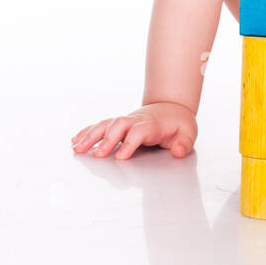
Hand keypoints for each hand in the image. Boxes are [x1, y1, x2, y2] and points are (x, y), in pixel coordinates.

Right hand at [71, 102, 197, 159]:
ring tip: (78, 149)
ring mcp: (125, 121)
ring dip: (91, 136)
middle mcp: (136, 120)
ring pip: (106, 124)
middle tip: (97, 155)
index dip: (130, 143)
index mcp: (152, 124)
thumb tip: (177, 151)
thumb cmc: (178, 123)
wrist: (171, 108)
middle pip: (118, 126)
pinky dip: (87, 132)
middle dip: (107, 140)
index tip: (121, 156)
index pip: (139, 131)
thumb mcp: (188, 132)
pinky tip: (76, 140)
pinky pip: (100, 125)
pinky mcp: (118, 124)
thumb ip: (184, 143)